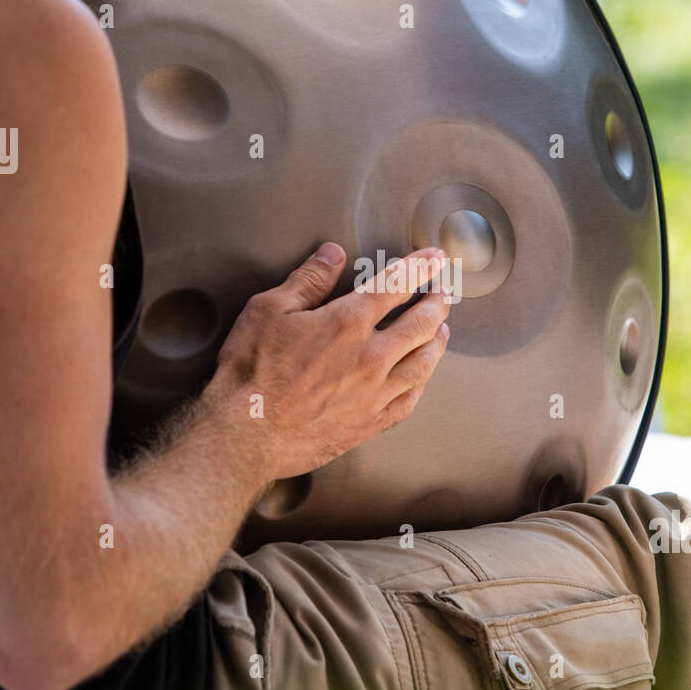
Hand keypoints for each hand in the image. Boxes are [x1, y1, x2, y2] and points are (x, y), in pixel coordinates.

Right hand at [202, 242, 452, 481]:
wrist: (246, 435)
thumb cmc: (251, 372)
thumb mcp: (269, 310)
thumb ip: (307, 280)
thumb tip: (332, 255)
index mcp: (348, 321)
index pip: (396, 285)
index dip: (419, 267)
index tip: (434, 258)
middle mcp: (371, 356)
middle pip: (420, 323)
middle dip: (436, 303)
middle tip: (444, 293)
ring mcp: (375, 392)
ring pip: (423, 362)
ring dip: (437, 341)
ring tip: (442, 330)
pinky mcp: (370, 422)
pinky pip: (410, 399)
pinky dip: (422, 382)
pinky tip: (422, 376)